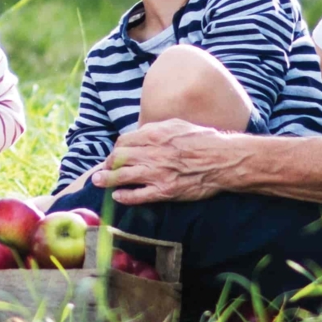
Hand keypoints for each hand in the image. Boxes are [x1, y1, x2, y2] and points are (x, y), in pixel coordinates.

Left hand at [93, 119, 242, 204]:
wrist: (223, 159)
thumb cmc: (204, 140)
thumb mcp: (179, 125)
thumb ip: (158, 128)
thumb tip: (143, 132)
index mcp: (155, 134)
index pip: (124, 141)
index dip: (116, 149)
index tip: (115, 154)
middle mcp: (152, 153)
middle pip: (118, 158)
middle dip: (107, 164)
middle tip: (103, 169)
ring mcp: (157, 173)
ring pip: (123, 176)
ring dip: (107, 180)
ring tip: (98, 182)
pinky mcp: (165, 191)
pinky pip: (138, 196)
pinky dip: (125, 196)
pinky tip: (117, 196)